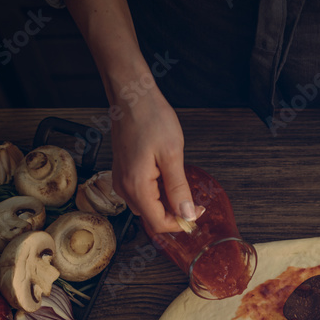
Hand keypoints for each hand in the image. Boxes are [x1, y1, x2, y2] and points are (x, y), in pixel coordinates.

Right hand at [59, 0, 194, 233]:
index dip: (180, 223)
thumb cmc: (151, 119)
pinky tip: (167, 178)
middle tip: (195, 200)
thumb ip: (178, 189)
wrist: (131, 96)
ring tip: (182, 185)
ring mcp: (121, 179)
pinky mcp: (122, 172)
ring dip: (166, 204)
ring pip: (146, 206)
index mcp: (136, 186)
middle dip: (174, 214)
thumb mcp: (172, 155)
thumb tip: (186, 214)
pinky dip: (156, 193)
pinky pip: (140, 193)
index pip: (158, 223)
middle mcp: (124, 187)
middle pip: (152, 217)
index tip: (198, 213)